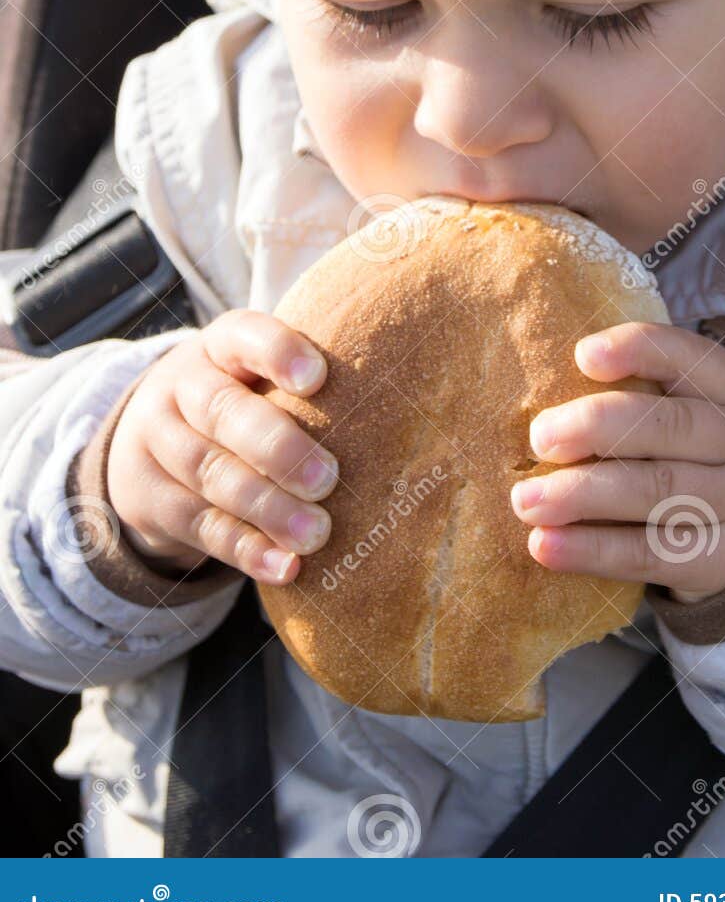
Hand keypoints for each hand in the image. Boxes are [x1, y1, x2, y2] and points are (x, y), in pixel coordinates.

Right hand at [107, 310, 337, 584]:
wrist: (146, 443)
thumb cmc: (240, 403)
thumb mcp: (256, 376)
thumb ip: (309, 382)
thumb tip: (401, 403)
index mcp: (219, 346)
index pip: (243, 335)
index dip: (278, 353)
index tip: (318, 379)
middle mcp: (180, 386)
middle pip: (222, 411)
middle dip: (278, 447)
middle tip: (329, 478)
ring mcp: (156, 442)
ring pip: (210, 473)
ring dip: (268, 508)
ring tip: (316, 533)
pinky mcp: (151, 499)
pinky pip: (199, 526)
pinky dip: (246, 550)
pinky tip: (286, 566)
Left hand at [510, 323, 724, 601]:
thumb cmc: (700, 450)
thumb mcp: (694, 408)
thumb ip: (639, 393)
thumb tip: (542, 390)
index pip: (688, 358)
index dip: (637, 350)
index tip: (582, 355)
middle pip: (670, 427)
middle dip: (597, 427)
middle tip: (539, 437)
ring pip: (656, 492)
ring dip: (582, 495)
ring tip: (526, 500)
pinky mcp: (717, 561)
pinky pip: (648, 555)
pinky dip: (592, 550)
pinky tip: (545, 545)